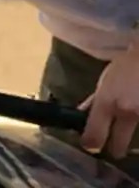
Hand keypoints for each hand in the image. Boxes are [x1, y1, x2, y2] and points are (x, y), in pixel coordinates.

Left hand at [80, 45, 138, 159]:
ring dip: (129, 139)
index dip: (90, 144)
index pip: (95, 133)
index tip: (90, 145)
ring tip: (126, 132)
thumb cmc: (126, 66)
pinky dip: (136, 124)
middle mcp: (126, 111)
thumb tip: (82, 114)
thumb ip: (94, 101)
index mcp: (107, 101)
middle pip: (118, 146)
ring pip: (133, 138)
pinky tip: (134, 112)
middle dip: (114, 149)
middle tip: (113, 150)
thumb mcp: (105, 82)